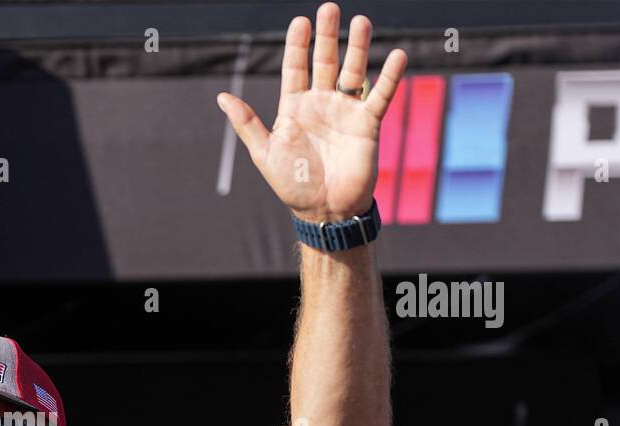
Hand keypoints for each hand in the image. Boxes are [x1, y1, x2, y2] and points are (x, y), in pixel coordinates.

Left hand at [216, 3, 407, 222]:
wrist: (325, 211)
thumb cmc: (293, 185)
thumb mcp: (265, 154)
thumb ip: (247, 124)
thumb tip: (222, 97)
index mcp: (294, 107)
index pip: (295, 68)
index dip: (297, 45)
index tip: (300, 21)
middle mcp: (321, 103)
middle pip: (324, 62)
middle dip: (327, 36)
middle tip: (330, 9)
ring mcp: (345, 111)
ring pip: (353, 71)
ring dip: (358, 47)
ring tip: (361, 21)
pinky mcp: (367, 124)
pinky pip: (380, 96)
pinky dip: (389, 77)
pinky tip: (397, 55)